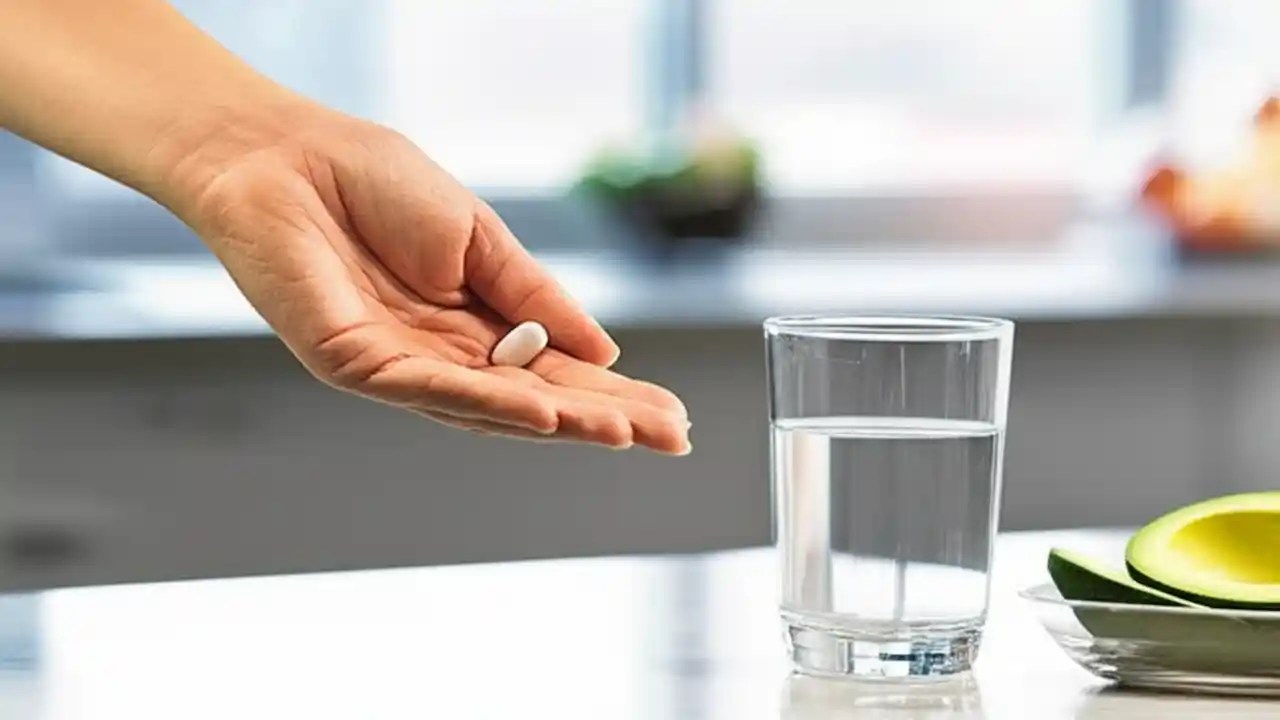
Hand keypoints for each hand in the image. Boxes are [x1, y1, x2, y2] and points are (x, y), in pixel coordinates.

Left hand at [158, 102, 689, 453]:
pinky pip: (429, 388)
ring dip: (559, 422)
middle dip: (602, 419)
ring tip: (623, 432)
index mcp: (474, 325)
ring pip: (489, 408)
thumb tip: (604, 352)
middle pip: (533, 400)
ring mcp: (397, 367)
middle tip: (670, 438)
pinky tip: (542, 412)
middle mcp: (441, 358)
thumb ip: (536, 297)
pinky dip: (489, 402)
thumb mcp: (481, 238)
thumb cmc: (374, 185)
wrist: (286, 154)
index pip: (555, 371)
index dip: (614, 393)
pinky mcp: (353, 361)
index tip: (671, 414)